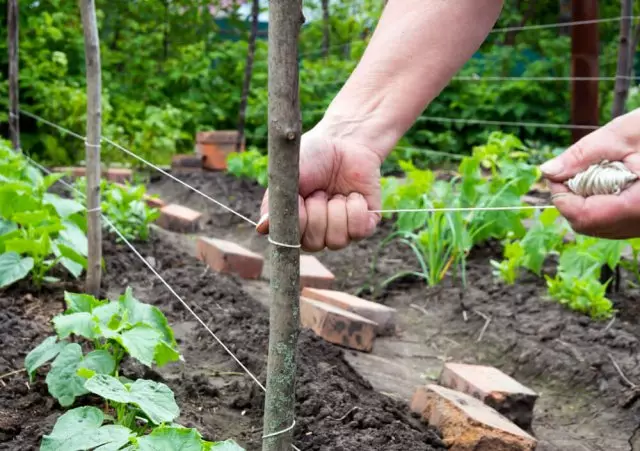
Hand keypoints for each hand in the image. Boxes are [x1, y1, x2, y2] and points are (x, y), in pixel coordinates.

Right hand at [255, 125, 382, 251]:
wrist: (345, 142)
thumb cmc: (312, 157)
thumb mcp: (287, 176)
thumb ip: (274, 203)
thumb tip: (262, 228)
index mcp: (294, 224)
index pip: (291, 242)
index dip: (298, 220)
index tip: (300, 197)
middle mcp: (317, 232)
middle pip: (315, 243)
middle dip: (318, 212)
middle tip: (319, 191)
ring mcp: (341, 231)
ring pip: (337, 241)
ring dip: (336, 211)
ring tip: (335, 193)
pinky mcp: (364, 224)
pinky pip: (359, 231)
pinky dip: (355, 209)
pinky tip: (352, 195)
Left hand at [541, 109, 639, 238]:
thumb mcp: (624, 134)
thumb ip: (583, 155)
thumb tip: (547, 171)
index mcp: (638, 206)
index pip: (582, 216)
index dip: (561, 195)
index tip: (557, 173)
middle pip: (587, 224)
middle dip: (572, 197)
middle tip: (579, 168)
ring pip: (598, 225)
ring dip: (586, 200)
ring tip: (602, 170)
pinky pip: (613, 222)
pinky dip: (603, 203)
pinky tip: (614, 180)